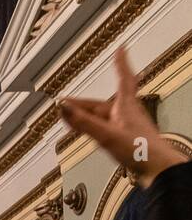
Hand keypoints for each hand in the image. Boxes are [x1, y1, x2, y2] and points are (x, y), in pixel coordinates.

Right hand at [58, 48, 188, 187]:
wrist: (157, 170)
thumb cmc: (139, 151)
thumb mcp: (106, 136)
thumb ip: (83, 123)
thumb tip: (62, 107)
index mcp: (126, 107)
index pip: (124, 79)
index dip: (121, 64)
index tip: (120, 49)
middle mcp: (128, 114)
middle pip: (102, 105)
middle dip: (83, 104)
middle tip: (64, 103)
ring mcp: (128, 128)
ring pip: (103, 118)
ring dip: (86, 117)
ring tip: (70, 118)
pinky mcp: (127, 141)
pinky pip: (106, 129)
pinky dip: (93, 128)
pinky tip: (89, 133)